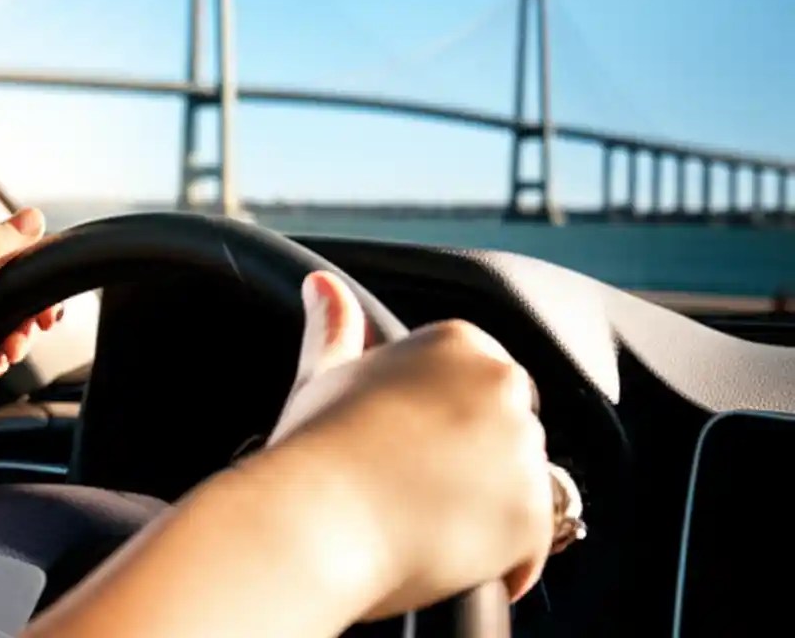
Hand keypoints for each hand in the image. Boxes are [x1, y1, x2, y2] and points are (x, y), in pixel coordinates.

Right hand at [259, 271, 551, 619]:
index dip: (440, 426)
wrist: (314, 520)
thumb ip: (334, 327)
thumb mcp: (323, 376)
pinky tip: (444, 561)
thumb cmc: (315, 448)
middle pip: (505, 434)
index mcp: (458, 343)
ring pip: (519, 491)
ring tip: (421, 528)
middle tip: (410, 491)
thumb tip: (321, 284)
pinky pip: (528, 548)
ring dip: (485, 514)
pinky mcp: (533, 517)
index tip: (406, 449)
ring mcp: (524, 452)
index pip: (478, 384)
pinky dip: (497, 564)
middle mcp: (503, 386)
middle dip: (472, 465)